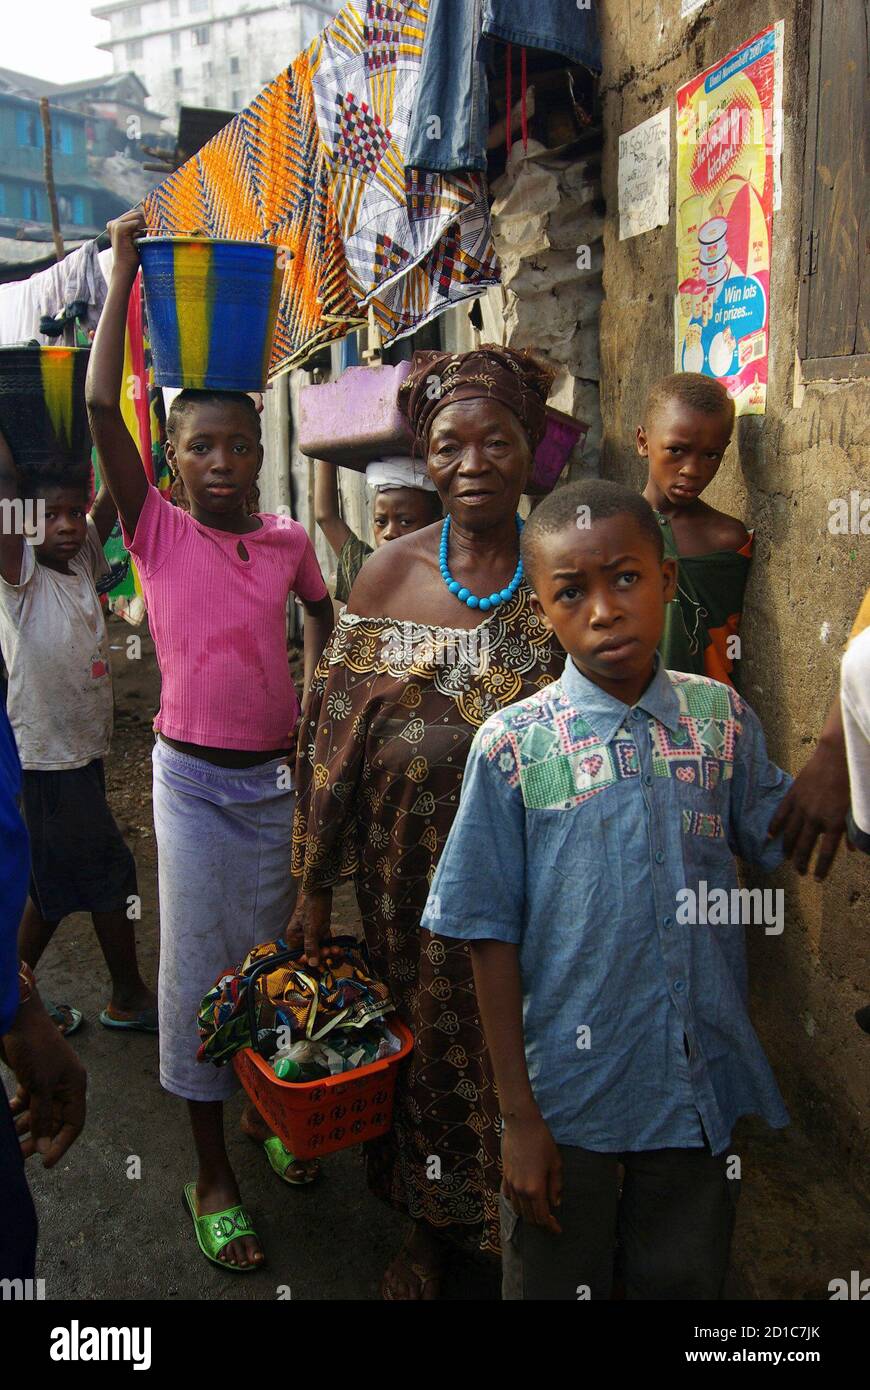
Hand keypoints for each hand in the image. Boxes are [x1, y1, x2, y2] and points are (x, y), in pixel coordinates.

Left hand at [3, 1000, 86, 1166]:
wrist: (17, 1019)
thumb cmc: (34, 1048)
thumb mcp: (39, 1086)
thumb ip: (42, 1117)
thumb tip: (44, 1148)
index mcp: (74, 1086)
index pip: (74, 1123)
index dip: (61, 1144)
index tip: (45, 1163)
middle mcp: (63, 1086)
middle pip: (54, 1121)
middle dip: (38, 1139)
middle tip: (21, 1156)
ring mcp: (46, 1082)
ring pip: (38, 1114)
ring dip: (24, 1128)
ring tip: (9, 1143)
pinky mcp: (31, 1078)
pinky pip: (26, 1103)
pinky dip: (16, 1113)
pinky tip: (5, 1122)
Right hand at [107, 206, 145, 278]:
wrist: (124, 268)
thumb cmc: (131, 256)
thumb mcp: (135, 239)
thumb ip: (139, 228)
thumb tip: (151, 217)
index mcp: (115, 224)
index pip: (133, 214)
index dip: (143, 222)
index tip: (145, 233)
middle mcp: (113, 223)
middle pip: (135, 213)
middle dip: (144, 223)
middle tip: (142, 238)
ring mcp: (115, 224)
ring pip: (137, 215)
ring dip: (142, 228)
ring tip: (138, 240)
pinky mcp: (118, 228)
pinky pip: (136, 222)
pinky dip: (140, 232)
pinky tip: (135, 241)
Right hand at [287, 888, 332, 967]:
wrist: (320, 889)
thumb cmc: (312, 907)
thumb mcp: (311, 929)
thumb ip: (311, 947)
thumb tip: (312, 964)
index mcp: (294, 937)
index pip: (297, 955)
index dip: (307, 960)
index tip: (318, 962)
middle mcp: (301, 936)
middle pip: (310, 953)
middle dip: (321, 955)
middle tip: (330, 953)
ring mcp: (312, 932)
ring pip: (320, 947)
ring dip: (329, 951)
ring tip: (338, 951)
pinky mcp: (321, 928)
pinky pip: (326, 941)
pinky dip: (332, 945)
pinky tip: (340, 948)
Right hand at [502, 1110, 561, 1233]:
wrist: (521, 1125)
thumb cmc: (542, 1141)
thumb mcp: (555, 1164)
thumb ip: (555, 1186)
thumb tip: (555, 1203)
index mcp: (535, 1189)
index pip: (542, 1217)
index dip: (551, 1226)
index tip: (558, 1230)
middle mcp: (520, 1190)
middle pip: (529, 1217)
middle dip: (541, 1223)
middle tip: (550, 1223)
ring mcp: (510, 1183)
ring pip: (518, 1210)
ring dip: (528, 1215)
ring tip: (538, 1212)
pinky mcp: (504, 1175)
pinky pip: (508, 1197)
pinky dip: (517, 1203)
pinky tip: (523, 1200)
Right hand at [768, 738, 849, 879]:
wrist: (836, 757)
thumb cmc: (850, 781)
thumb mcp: (854, 808)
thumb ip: (852, 830)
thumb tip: (852, 849)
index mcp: (833, 822)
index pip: (826, 853)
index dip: (821, 868)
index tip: (816, 879)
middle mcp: (815, 818)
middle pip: (805, 846)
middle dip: (801, 862)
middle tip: (799, 872)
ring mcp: (801, 807)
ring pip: (791, 833)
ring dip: (788, 848)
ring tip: (786, 858)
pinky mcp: (793, 796)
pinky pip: (780, 814)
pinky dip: (775, 826)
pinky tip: (770, 836)